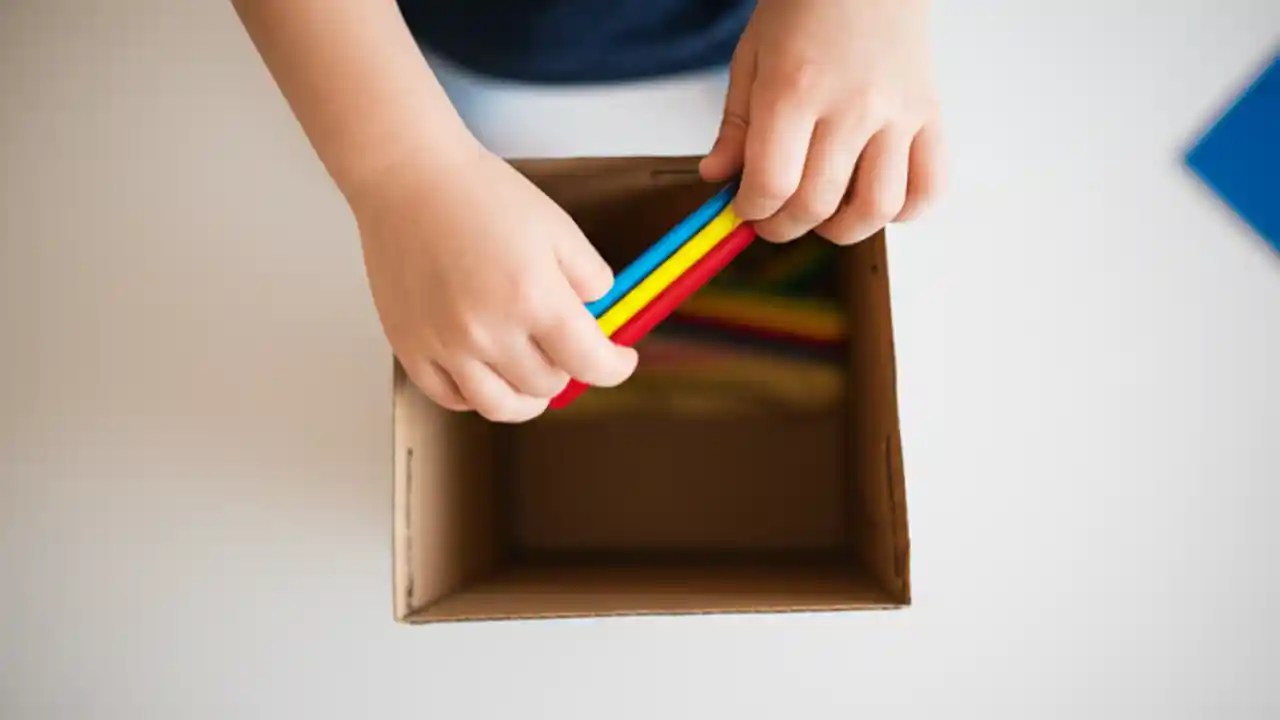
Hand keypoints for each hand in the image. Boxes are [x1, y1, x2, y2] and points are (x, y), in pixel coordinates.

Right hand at [351, 143, 637, 421]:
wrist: (408, 178)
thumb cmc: (481, 195)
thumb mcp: (558, 227)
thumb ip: (591, 277)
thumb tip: (599, 315)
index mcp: (534, 298)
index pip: (591, 364)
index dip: (616, 368)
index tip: (621, 360)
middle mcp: (489, 331)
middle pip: (548, 386)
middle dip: (568, 368)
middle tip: (564, 346)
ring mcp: (446, 345)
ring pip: (501, 406)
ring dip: (527, 396)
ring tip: (532, 375)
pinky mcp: (411, 348)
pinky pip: (452, 398)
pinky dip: (477, 394)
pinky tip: (487, 372)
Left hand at [701, 0, 944, 243]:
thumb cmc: (804, 5)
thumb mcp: (752, 57)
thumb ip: (735, 125)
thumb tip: (716, 179)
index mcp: (794, 88)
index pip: (771, 184)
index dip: (751, 211)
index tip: (745, 209)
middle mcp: (851, 104)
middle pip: (816, 203)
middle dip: (783, 226)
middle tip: (773, 218)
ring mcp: (897, 112)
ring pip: (876, 208)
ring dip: (842, 230)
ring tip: (823, 218)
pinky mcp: (930, 114)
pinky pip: (928, 186)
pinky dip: (902, 211)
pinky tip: (874, 200)